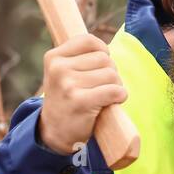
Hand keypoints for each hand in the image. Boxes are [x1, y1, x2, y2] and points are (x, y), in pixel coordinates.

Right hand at [37, 34, 126, 155]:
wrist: (55, 133)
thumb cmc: (66, 99)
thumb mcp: (62, 73)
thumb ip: (78, 56)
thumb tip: (105, 47)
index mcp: (53, 57)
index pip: (89, 41)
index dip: (103, 52)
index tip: (100, 66)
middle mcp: (58, 68)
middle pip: (104, 59)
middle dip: (110, 72)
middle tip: (101, 87)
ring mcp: (68, 85)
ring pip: (111, 74)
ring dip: (115, 86)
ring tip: (104, 97)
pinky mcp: (81, 102)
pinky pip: (114, 91)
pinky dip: (120, 96)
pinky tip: (112, 102)